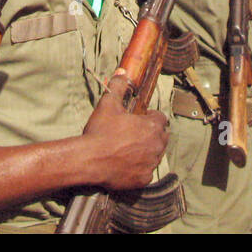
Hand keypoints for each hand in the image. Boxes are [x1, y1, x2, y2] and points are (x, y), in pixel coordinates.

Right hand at [80, 75, 168, 190]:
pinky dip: (140, 167)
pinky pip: (147, 171)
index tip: (139, 118)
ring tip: (129, 147)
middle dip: (152, 133)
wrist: (89, 160)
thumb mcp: (108, 104)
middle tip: (134, 133)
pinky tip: (126, 163)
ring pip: (155, 155)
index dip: (150, 116)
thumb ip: (118, 86)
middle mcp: (156, 146)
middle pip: (161, 137)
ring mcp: (151, 164)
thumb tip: (122, 72)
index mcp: (152, 127)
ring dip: (147, 150)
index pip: (161, 118)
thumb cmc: (101, 131)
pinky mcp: (143, 179)